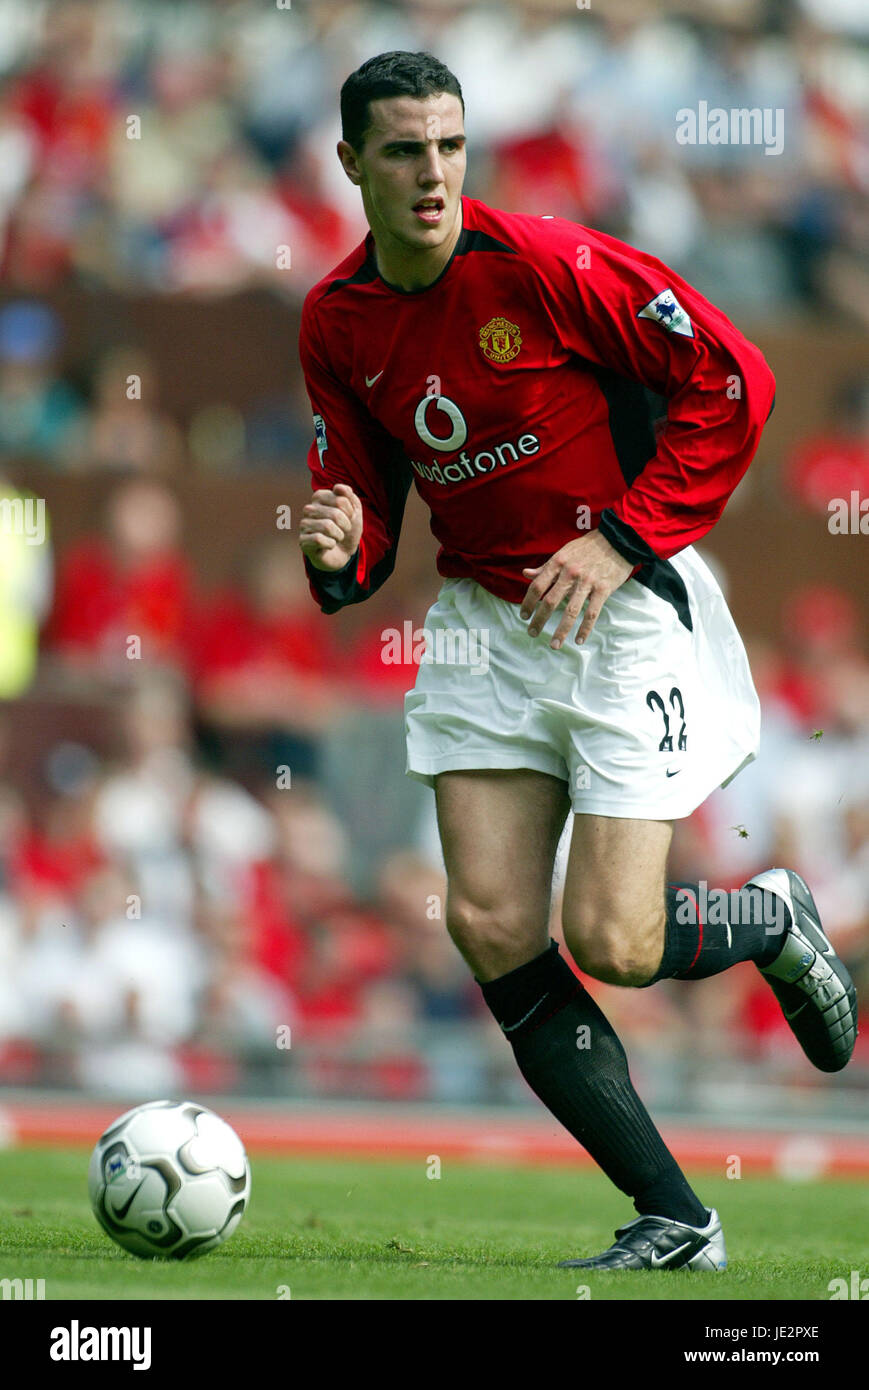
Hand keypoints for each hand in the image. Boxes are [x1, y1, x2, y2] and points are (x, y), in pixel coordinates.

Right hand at [299, 482, 362, 571]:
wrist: (344, 552)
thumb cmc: (347, 529)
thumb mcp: (355, 511)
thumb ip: (349, 496)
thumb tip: (338, 487)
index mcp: (320, 497)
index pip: (341, 500)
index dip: (350, 511)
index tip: (348, 517)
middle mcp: (309, 509)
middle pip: (335, 514)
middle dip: (346, 526)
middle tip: (343, 530)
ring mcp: (304, 524)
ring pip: (327, 526)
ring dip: (338, 536)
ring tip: (336, 538)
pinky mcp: (303, 540)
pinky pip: (319, 539)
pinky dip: (330, 544)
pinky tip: (329, 545)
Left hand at [520, 529, 632, 647]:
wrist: (619, 539)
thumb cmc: (589, 547)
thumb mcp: (564, 552)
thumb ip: (546, 566)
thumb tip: (525, 574)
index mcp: (558, 562)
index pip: (537, 586)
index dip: (527, 602)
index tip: (523, 615)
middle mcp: (570, 573)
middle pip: (550, 601)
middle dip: (539, 620)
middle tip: (532, 633)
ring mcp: (587, 582)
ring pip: (570, 611)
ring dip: (560, 631)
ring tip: (554, 645)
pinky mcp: (604, 589)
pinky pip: (592, 613)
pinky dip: (585, 629)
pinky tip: (579, 640)